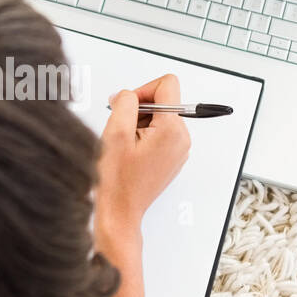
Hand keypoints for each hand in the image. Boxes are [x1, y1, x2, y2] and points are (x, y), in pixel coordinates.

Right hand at [91, 75, 190, 296]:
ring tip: (126, 144)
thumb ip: (125, 102)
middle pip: (164, 100)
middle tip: (122, 130)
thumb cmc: (116, 180)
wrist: (120, 212)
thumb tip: (128, 94)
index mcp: (172, 129)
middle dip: (140, 109)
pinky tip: (131, 152)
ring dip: (140, 123)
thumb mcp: (115, 132)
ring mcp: (178, 149)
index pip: (167, 84)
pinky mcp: (172, 157)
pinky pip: (160, 132)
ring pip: (160, 116)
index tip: (128, 106)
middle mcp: (182, 138)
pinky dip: (144, 135)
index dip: (143, 90)